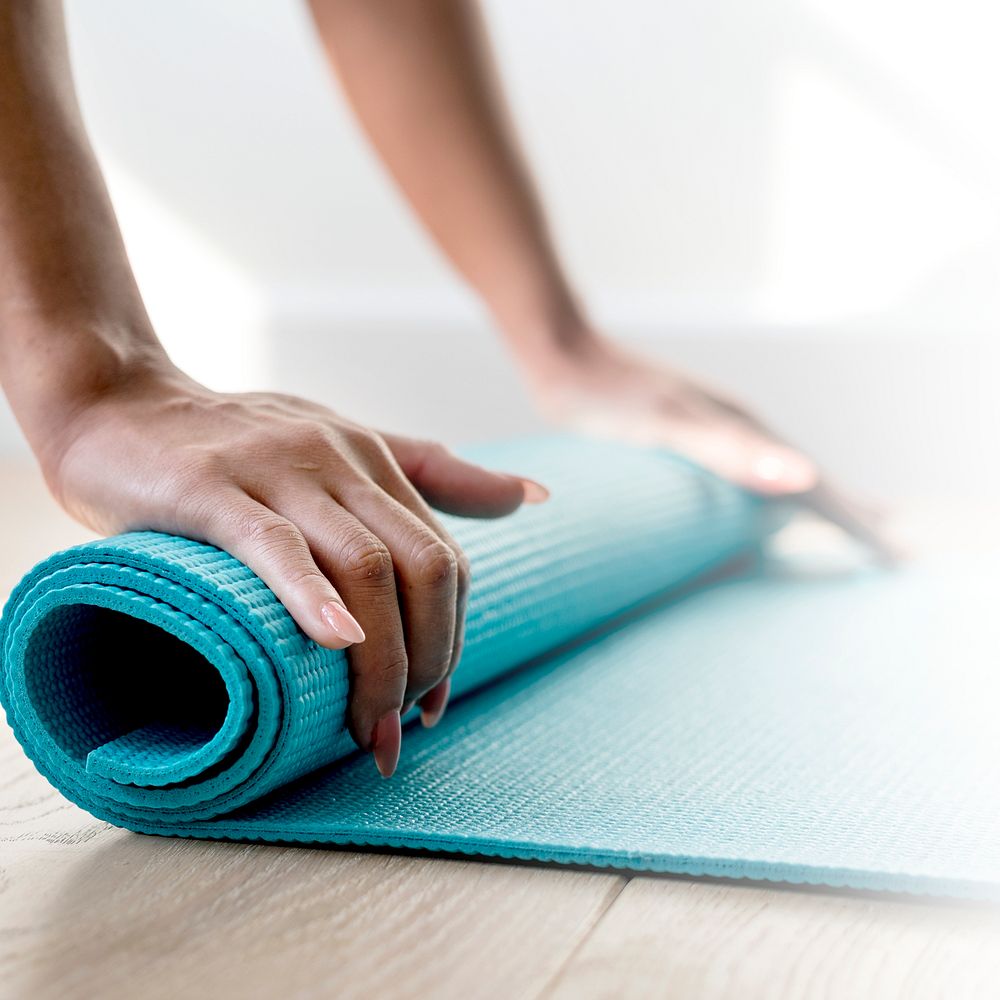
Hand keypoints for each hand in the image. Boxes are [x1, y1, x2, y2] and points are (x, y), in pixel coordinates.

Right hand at [44, 365, 547, 776]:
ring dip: (380, 659)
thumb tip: (532, 495)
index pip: (445, 559)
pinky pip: (274, 546)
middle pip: (422, 568)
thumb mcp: (343, 443)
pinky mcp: (210, 487)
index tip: (431, 700)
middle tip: (399, 728)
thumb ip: (432, 470)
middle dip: (427, 659)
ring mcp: (278, 470)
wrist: (114, 402)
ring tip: (366, 727)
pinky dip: (311, 598)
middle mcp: (340, 460)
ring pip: (364, 566)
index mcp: (373, 460)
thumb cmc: (232, 438)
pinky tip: (334, 643)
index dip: (451, 637)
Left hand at [521, 329, 895, 559]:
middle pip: (806, 475)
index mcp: (746, 429)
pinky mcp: (683, 434)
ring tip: (837, 522)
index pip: (816, 482)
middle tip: (886, 544)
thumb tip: (806, 478)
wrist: (562, 354)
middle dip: (845, 510)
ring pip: (776, 472)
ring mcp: (712, 428)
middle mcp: (737, 426)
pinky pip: (741, 472)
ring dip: (809, 500)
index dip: (853, 518)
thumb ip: (733, 451)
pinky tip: (752, 504)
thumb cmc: (608, 397)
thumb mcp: (670, 426)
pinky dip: (764, 493)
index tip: (892, 550)